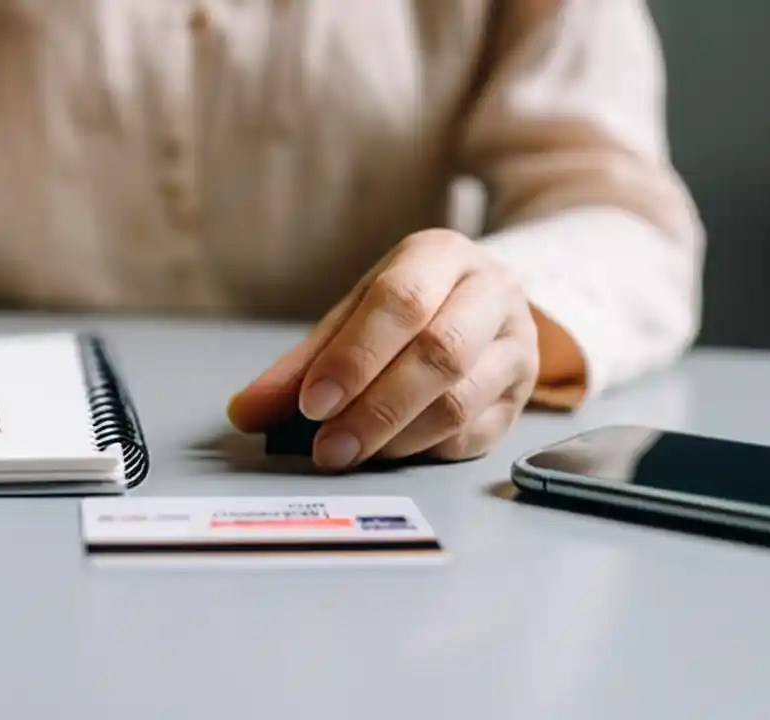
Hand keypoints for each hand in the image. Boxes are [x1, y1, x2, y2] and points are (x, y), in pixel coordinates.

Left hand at [228, 230, 539, 469]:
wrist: (480, 307)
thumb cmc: (409, 309)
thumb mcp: (353, 318)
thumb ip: (302, 365)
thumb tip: (246, 412)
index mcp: (441, 255)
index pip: (402, 302)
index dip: (354, 357)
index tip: (312, 404)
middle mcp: (491, 291)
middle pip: (440, 353)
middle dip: (375, 408)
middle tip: (328, 446)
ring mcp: (517, 344)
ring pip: (461, 400)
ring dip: (397, 437)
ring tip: (351, 453)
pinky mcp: (524, 394)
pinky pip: (475, 434)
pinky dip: (425, 450)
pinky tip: (391, 451)